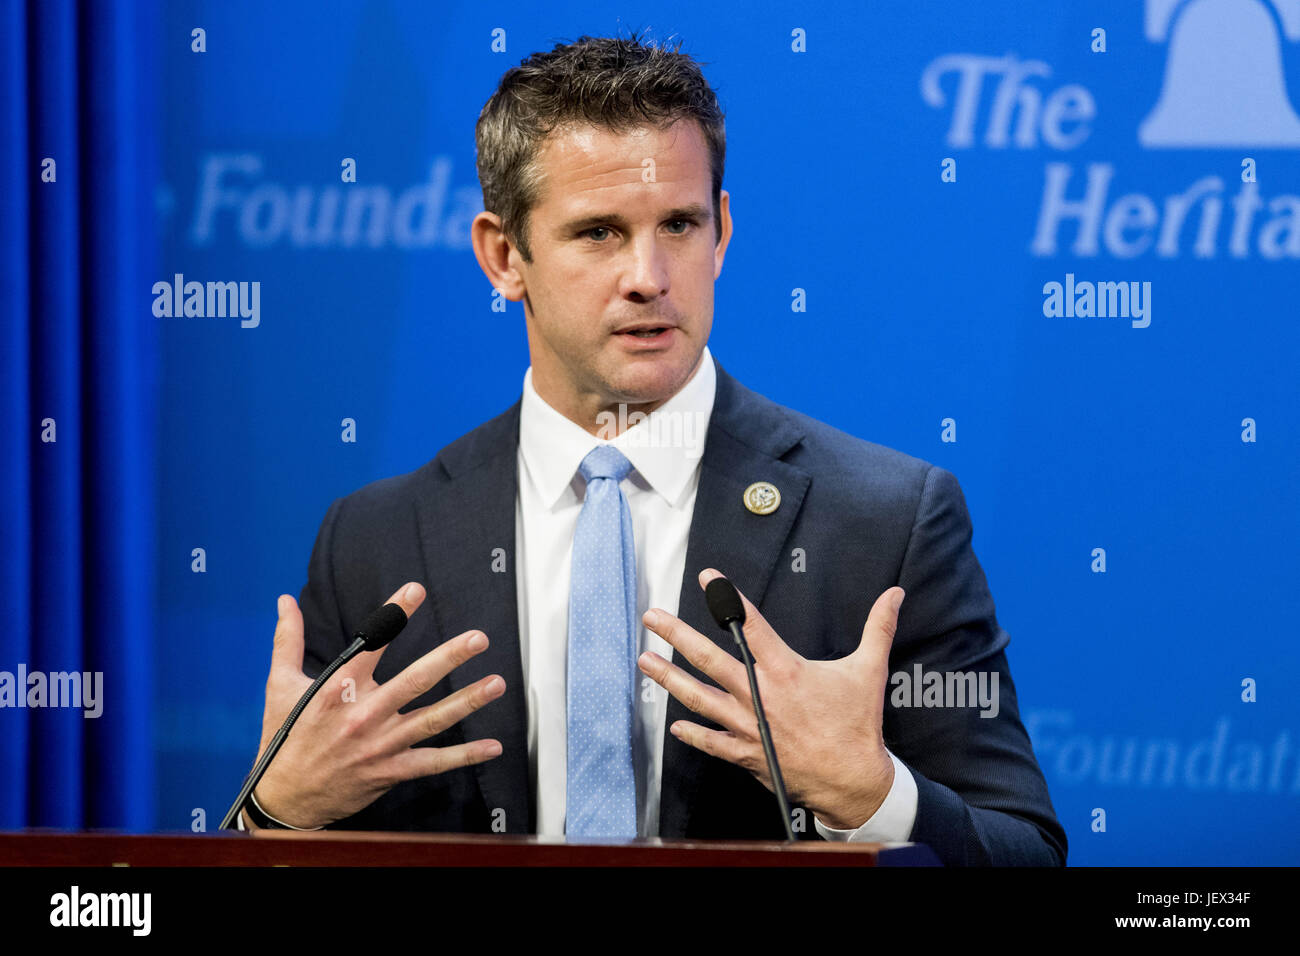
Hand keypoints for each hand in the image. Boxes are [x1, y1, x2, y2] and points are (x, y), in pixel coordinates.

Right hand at [249, 582, 504, 828]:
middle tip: (479, 639)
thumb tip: (285, 600)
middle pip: (414, 680)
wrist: (284, 798)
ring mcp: (380, 745)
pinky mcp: (390, 771)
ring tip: (497, 683)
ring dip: (468, 701)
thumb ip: (287, 640)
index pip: (371, 643)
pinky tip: (493, 746)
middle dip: (450, 658)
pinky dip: (465, 755)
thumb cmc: (284, 737)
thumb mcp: (280, 685)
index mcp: (337, 689)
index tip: (416, 590)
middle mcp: (363, 714)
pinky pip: (434, 762)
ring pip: (432, 720)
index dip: (394, 614)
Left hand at [638, 568, 903, 830]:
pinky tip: (673, 726)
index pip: (750, 625)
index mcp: (786, 671)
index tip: (708, 576)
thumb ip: (878, 628)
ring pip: (699, 698)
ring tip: (645, 660)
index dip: (727, 597)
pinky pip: (711, 743)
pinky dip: (692, 734)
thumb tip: (895, 594)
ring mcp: (749, 726)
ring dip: (669, 678)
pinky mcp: (747, 753)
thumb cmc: (858, 724)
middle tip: (652, 618)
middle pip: (710, 659)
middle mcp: (761, 696)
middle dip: (677, 635)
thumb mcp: (868, 670)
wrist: (853, 781)